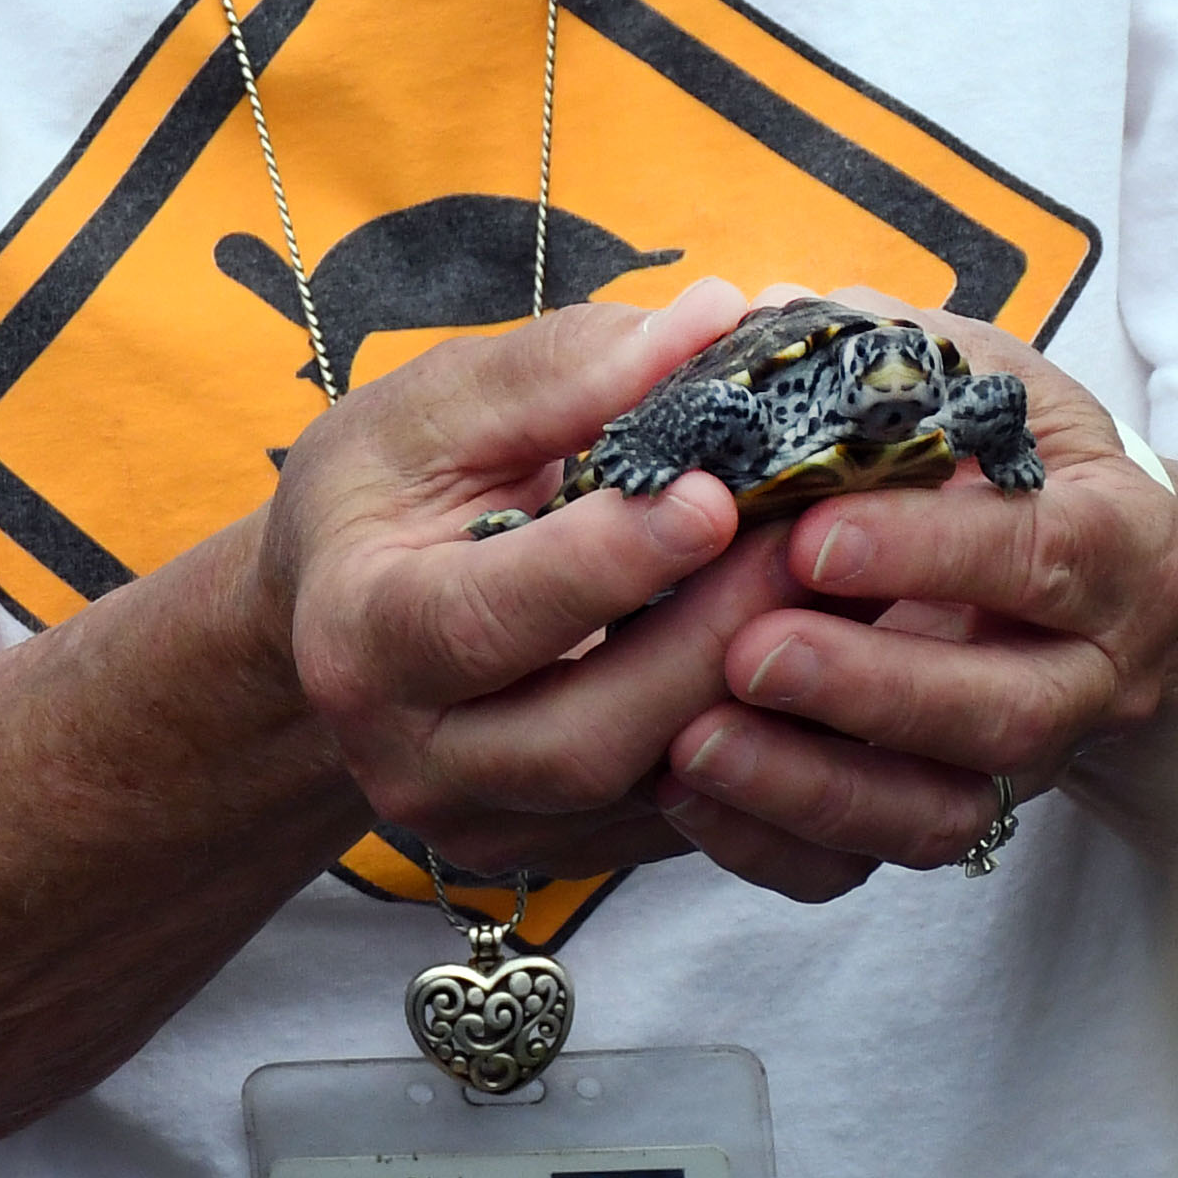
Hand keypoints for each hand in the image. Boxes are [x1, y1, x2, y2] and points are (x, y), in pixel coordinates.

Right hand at [263, 278, 820, 875]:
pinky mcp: (565, 855)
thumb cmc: (383, 496)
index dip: (604, 564)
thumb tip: (710, 323)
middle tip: (814, 543)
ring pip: (650, 793)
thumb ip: (561, 373)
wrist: (338, 619)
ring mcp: (490, 824)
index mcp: (359, 639)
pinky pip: (686, 820)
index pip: (484, 620)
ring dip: (759, 694)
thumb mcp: (434, 408)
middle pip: (583, 739)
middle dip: (710, 641)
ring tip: (840, 590)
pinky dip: (764, 739)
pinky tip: (821, 653)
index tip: (715, 495)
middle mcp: (413, 759)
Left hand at [654, 288, 1177, 900]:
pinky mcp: (948, 813)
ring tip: (691, 741)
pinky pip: (871, 863)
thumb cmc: (1010, 451)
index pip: (1041, 555)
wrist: (1095, 573)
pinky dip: (777, 841)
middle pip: (1004, 712)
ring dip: (812, 784)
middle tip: (744, 651)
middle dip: (869, 687)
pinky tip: (687, 790)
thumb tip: (767, 309)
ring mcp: (1023, 760)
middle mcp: (1089, 669)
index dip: (931, 550)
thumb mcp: (980, 375)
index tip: (811, 536)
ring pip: (939, 812)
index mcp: (1114, 540)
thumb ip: (888, 348)